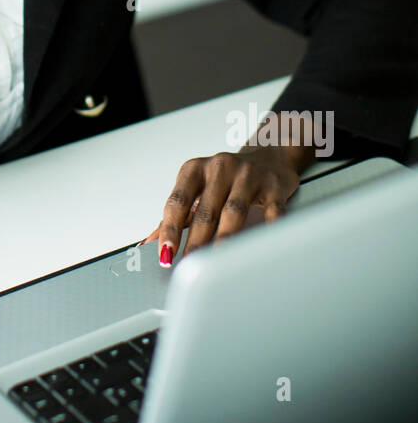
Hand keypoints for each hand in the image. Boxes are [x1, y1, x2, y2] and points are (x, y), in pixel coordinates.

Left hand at [136, 142, 301, 265]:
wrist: (268, 156)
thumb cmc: (226, 178)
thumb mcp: (196, 188)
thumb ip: (175, 215)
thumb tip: (148, 243)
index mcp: (194, 170)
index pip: (178, 201)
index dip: (170, 229)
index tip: (165, 253)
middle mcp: (219, 168)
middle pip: (205, 210)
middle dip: (195, 241)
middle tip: (189, 266)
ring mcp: (248, 175)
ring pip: (234, 211)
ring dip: (224, 239)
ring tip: (217, 263)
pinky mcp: (273, 186)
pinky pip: (271, 209)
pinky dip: (267, 227)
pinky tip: (260, 247)